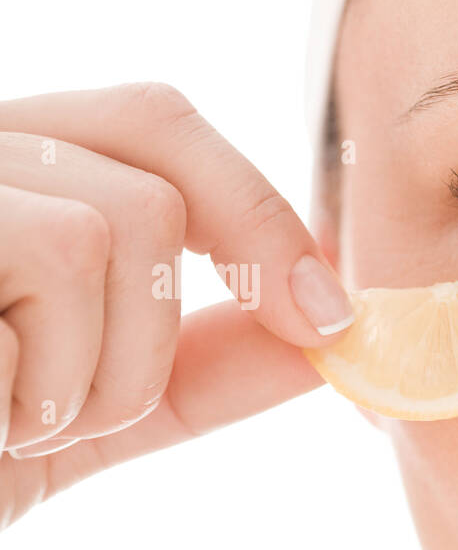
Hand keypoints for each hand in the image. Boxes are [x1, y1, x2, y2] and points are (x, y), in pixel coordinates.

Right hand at [0, 83, 352, 529]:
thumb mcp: (94, 406)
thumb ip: (200, 365)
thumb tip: (333, 334)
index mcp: (11, 179)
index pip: (155, 126)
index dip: (259, 212)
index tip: (327, 316)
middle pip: (154, 163)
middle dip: (201, 289)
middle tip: (180, 379)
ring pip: (115, 224)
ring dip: (105, 371)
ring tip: (22, 423)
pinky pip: (47, 259)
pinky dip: (42, 378)